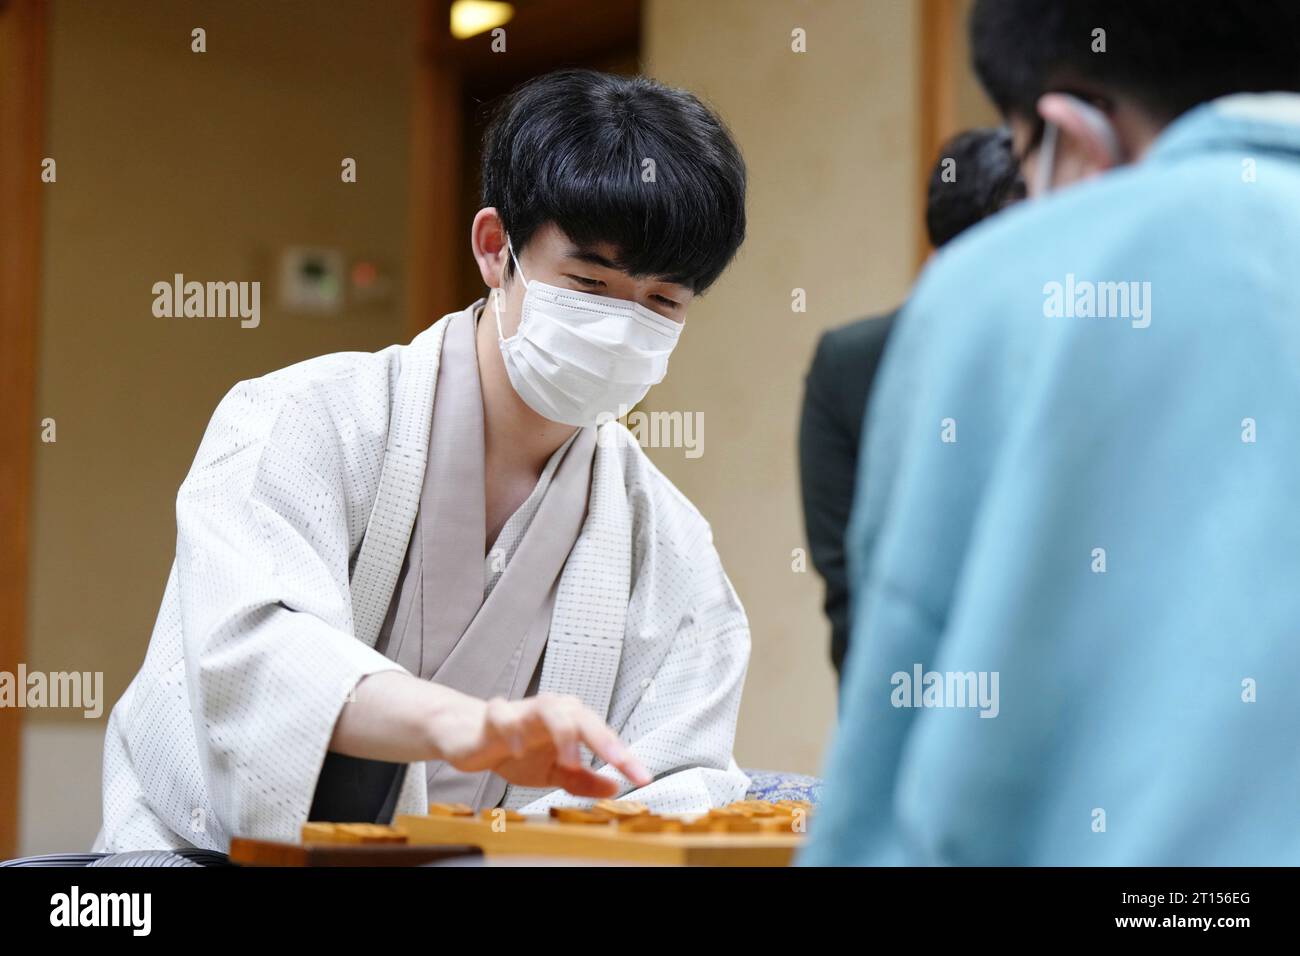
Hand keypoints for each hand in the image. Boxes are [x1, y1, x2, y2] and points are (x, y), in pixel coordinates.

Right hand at [431, 692, 651, 797]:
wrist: (471, 738)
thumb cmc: (515, 748)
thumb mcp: (553, 771)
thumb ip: (583, 779)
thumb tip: (615, 787)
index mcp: (569, 722)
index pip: (602, 736)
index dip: (624, 757)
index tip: (641, 778)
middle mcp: (551, 711)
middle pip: (582, 715)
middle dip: (602, 738)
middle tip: (618, 762)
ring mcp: (523, 710)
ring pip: (548, 707)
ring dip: (563, 731)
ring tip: (570, 762)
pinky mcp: (494, 715)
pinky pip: (504, 715)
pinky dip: (512, 728)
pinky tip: (518, 750)